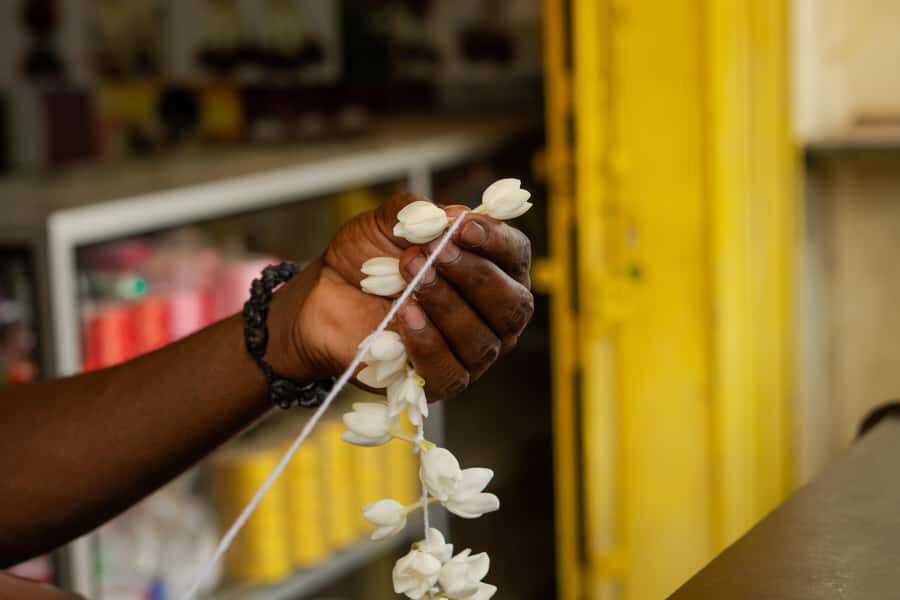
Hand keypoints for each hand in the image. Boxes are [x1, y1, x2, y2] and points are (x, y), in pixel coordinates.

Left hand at [268, 192, 533, 400]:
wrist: (325, 296)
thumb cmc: (368, 257)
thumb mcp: (387, 221)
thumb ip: (419, 213)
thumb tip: (455, 215)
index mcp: (493, 268)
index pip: (514, 255)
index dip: (496, 241)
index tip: (464, 227)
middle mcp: (493, 314)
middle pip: (510, 304)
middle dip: (472, 275)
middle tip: (433, 253)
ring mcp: (472, 353)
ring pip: (481, 339)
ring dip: (445, 304)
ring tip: (410, 276)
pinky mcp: (443, 382)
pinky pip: (451, 372)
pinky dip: (429, 342)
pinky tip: (405, 316)